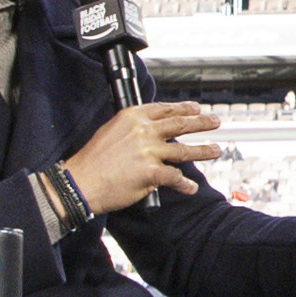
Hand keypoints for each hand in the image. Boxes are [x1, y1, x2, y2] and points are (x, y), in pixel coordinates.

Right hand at [67, 100, 225, 216]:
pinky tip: (190, 188)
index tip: (196, 108)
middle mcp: (143, 131)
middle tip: (215, 122)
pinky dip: (185, 184)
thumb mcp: (111, 130)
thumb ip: (133, 127)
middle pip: (180, 124)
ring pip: (183, 150)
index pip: (165, 109)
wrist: (81, 182)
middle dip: (201, 123)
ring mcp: (149, 152)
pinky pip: (175, 177)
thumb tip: (150, 129)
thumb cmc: (92, 160)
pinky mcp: (150, 173)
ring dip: (202, 151)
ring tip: (215, 150)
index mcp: (133, 117)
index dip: (184, 108)